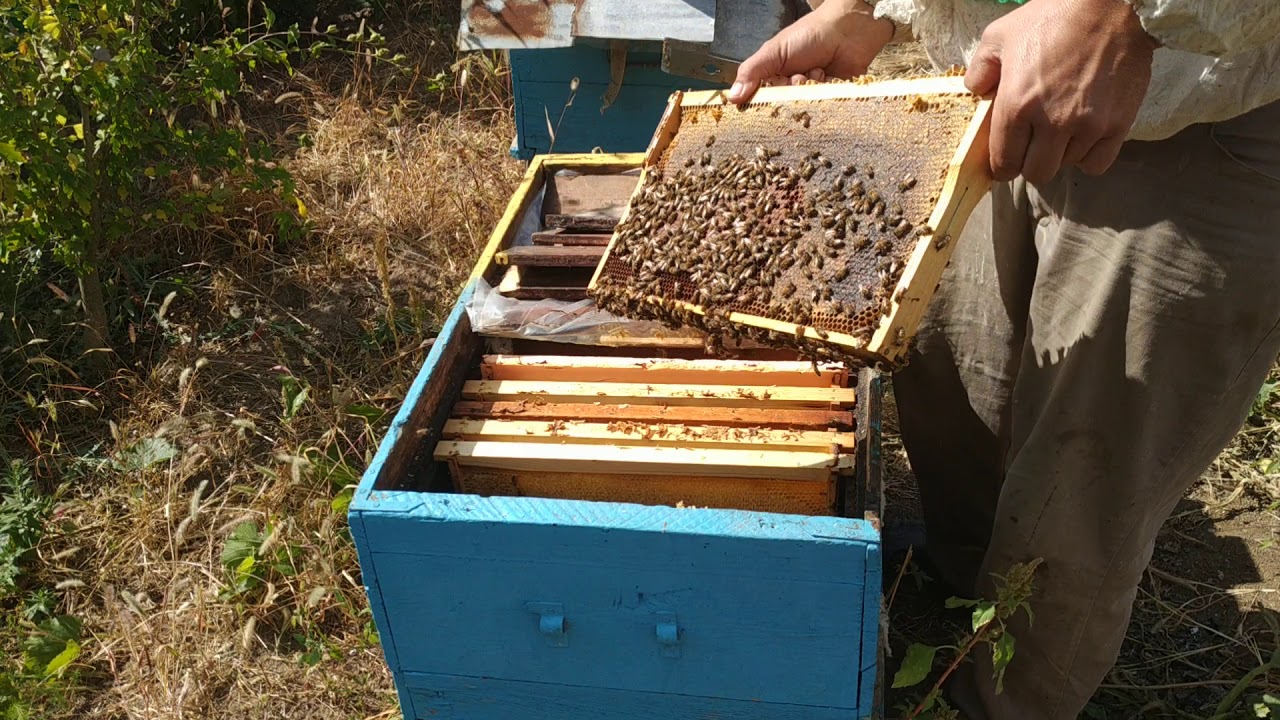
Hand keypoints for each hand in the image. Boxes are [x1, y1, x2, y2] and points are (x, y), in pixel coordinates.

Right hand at [728, 0, 894, 104]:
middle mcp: (791, 88)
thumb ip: (751, 72)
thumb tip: (731, 97)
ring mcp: (811, 94)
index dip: (762, 102)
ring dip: (809, 90)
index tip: (766, 99)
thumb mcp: (774, 51)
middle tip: (796, 77)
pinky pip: (823, 110)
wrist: (848, 30)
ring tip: (816, 71)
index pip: (760, 99)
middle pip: (782, 108)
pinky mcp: (831, 99)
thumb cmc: (809, 35)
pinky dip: (824, 94)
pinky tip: (827, 77)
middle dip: (789, 94)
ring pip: (803, 109)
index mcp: (774, 76)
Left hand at [965, 0, 1158, 182]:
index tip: (1007, 158)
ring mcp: (1087, 126)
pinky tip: (1084, 136)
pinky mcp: (1118, 123)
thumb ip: (980, 69)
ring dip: (1060, 154)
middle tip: (1033, 146)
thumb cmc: (1054, 15)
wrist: (1113, 2)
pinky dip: (1089, 155)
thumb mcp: (1000, 34)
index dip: (1003, 165)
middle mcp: (1051, 122)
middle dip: (1030, 163)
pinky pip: (1097, 162)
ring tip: (1061, 129)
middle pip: (1036, 173)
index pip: (1004, 162)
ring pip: (1066, 165)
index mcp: (1017, 105)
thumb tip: (977, 92)